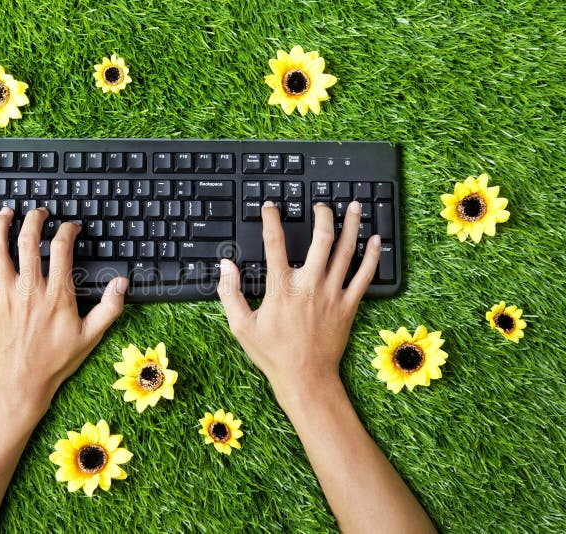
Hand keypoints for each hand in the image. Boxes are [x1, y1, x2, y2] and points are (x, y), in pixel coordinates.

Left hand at [0, 207, 127, 413]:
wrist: (21, 385)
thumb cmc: (56, 362)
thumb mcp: (91, 336)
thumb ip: (109, 308)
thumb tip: (122, 283)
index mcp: (57, 295)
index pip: (61, 249)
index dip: (67, 231)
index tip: (71, 227)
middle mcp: (30, 290)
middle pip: (28, 241)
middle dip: (34, 219)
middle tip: (39, 212)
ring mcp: (6, 296)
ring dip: (1, 226)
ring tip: (7, 213)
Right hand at [217, 200, 380, 400]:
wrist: (306, 378)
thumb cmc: (273, 354)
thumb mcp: (241, 326)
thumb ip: (230, 293)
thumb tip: (226, 266)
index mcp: (281, 288)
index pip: (274, 243)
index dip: (270, 219)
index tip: (269, 207)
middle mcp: (309, 285)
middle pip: (321, 239)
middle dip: (322, 215)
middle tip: (322, 204)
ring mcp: (332, 294)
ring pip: (346, 251)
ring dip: (351, 225)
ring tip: (355, 206)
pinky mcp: (348, 306)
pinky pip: (365, 276)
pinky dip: (372, 256)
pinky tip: (376, 240)